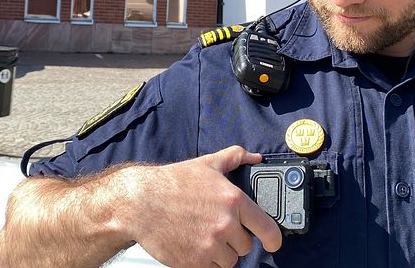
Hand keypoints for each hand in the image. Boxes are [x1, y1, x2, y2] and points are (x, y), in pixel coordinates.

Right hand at [116, 146, 282, 267]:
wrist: (140, 203)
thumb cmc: (172, 182)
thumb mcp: (206, 164)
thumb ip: (234, 158)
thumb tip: (255, 156)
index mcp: (234, 201)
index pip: (267, 228)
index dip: (273, 239)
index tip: (273, 243)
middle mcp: (226, 225)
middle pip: (245, 247)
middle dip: (234, 240)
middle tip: (216, 229)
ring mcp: (210, 246)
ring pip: (228, 261)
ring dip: (220, 253)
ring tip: (202, 237)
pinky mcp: (195, 262)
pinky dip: (205, 262)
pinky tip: (193, 246)